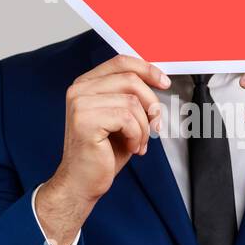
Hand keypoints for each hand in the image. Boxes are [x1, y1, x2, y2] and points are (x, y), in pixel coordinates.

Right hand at [36, 55, 169, 244]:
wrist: (82, 183)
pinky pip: (127, 119)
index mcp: (86, 85)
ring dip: (144, 126)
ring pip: (132, 102)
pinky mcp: (85, 121)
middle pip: (130, 80)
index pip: (121, 62)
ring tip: (139, 142)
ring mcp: (80, 104)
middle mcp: (79, 90)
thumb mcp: (121, 119)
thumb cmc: (102, 153)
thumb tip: (157, 83)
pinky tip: (132, 147)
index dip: (147, 69)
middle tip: (155, 125)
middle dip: (151, 104)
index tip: (164, 83)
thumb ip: (132, 97)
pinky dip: (137, 136)